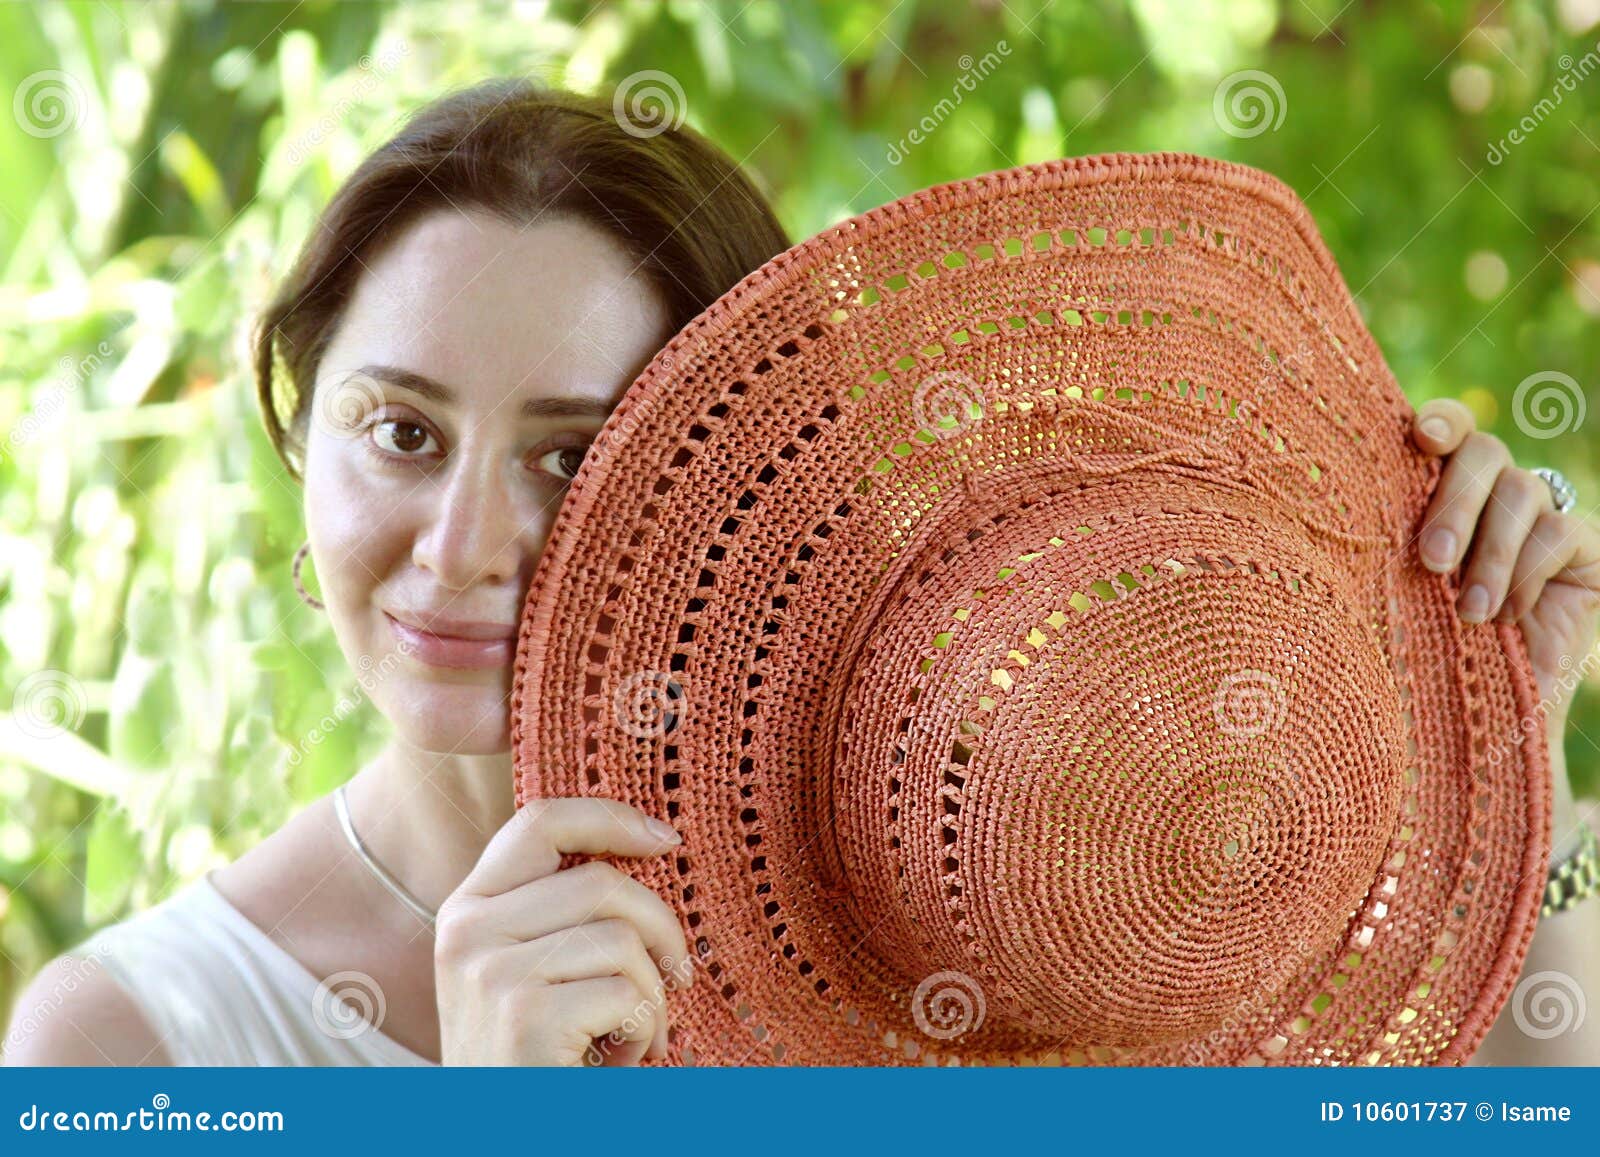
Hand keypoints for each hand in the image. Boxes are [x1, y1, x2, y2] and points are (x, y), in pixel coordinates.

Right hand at [434, 797, 692, 1065]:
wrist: (502, 1142)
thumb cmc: (537, 1060)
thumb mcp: (534, 970)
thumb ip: (562, 910)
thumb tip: (653, 840)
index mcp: (467, 909)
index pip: (540, 821)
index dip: (610, 817)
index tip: (667, 839)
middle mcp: (466, 930)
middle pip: (602, 881)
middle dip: (661, 930)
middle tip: (679, 977)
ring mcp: (489, 971)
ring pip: (622, 938)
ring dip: (653, 993)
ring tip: (635, 1033)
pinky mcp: (523, 1015)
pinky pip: (628, 992)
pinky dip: (648, 1031)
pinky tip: (625, 1060)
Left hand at [1411, 399, 1599, 730]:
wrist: (1483, 706)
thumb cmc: (1422, 644)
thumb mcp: (1395, 593)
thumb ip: (1388, 547)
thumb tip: (1346, 511)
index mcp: (1440, 487)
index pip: (1449, 429)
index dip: (1441, 422)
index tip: (1421, 439)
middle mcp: (1493, 491)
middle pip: (1485, 450)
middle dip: (1455, 503)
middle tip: (1433, 562)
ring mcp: (1541, 515)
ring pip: (1522, 491)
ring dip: (1491, 554)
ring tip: (1469, 612)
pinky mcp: (1584, 547)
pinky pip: (1559, 534)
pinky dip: (1528, 574)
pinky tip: (1507, 615)